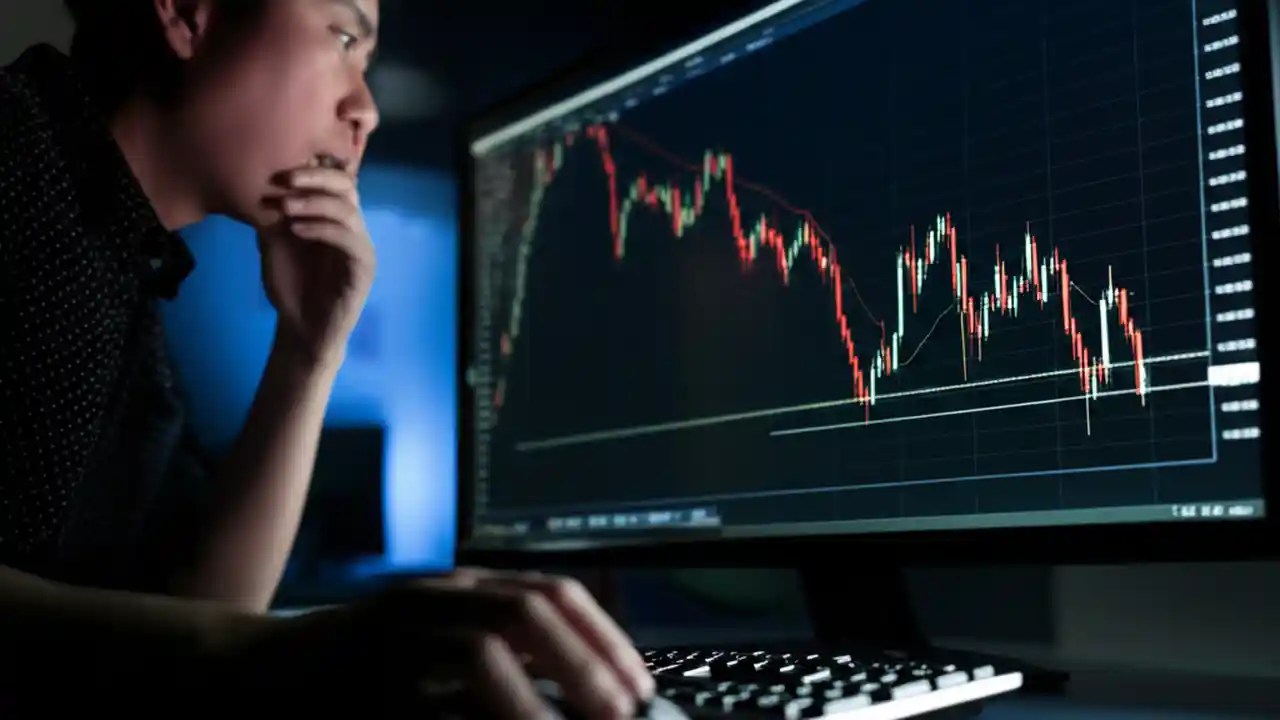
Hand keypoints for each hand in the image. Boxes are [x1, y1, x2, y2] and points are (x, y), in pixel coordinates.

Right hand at [216, 569, 653, 718]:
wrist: (257, 675)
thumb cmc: (360, 667)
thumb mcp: (436, 641)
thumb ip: (498, 654)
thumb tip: (579, 686)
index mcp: (456, 587)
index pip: (548, 591)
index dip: (602, 636)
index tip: (637, 683)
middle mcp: (430, 599)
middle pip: (527, 611)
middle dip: (586, 662)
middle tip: (622, 710)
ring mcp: (394, 638)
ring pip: (483, 653)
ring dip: (538, 696)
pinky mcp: (368, 689)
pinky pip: (435, 708)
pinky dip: (486, 715)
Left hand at [260, 163, 375, 368]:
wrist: (301, 329)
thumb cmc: (290, 286)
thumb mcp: (274, 243)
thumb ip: (274, 215)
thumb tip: (262, 178)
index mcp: (332, 217)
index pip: (333, 179)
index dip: (313, 166)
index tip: (280, 164)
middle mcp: (351, 226)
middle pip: (347, 186)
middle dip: (317, 177)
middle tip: (286, 178)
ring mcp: (360, 246)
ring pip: (348, 210)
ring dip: (315, 203)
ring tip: (285, 206)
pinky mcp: (364, 267)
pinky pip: (349, 239)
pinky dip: (322, 229)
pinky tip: (296, 230)